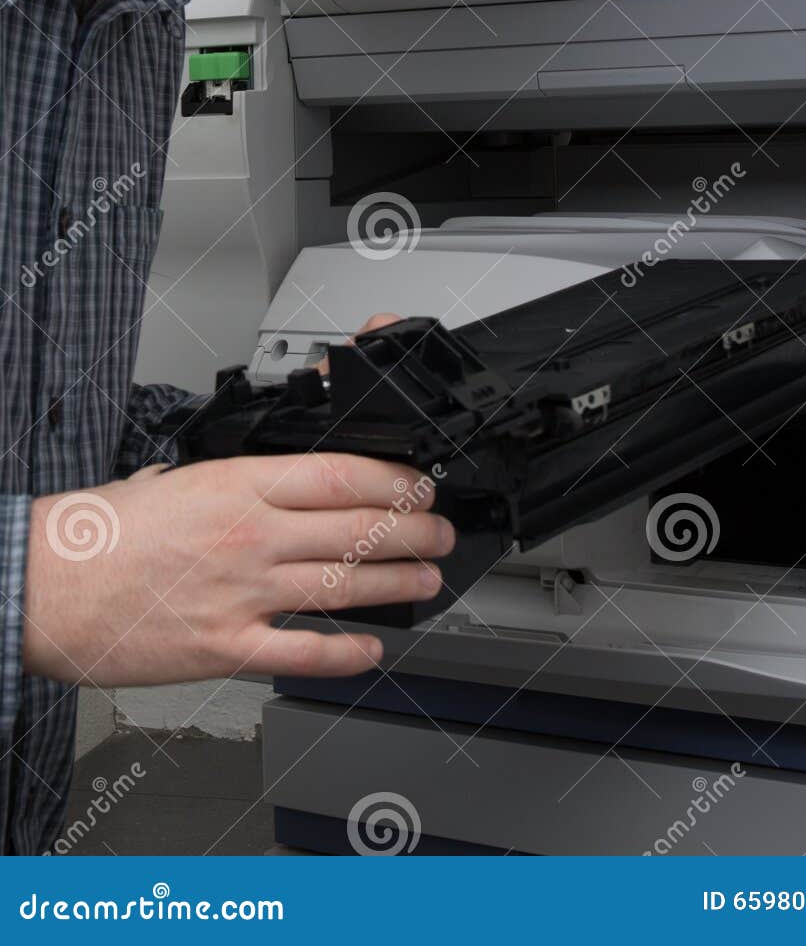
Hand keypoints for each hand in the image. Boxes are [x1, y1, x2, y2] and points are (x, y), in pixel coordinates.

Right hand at [23, 314, 453, 686]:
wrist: (46, 587)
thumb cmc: (101, 534)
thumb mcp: (178, 474)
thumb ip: (233, 475)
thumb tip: (271, 473)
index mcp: (238, 485)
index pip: (341, 474)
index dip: (394, 481)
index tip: (418, 485)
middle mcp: (249, 536)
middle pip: (357, 529)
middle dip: (412, 532)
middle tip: (439, 534)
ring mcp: (241, 594)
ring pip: (342, 587)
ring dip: (395, 585)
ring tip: (426, 582)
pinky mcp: (224, 648)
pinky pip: (301, 653)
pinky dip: (345, 653)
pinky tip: (370, 648)